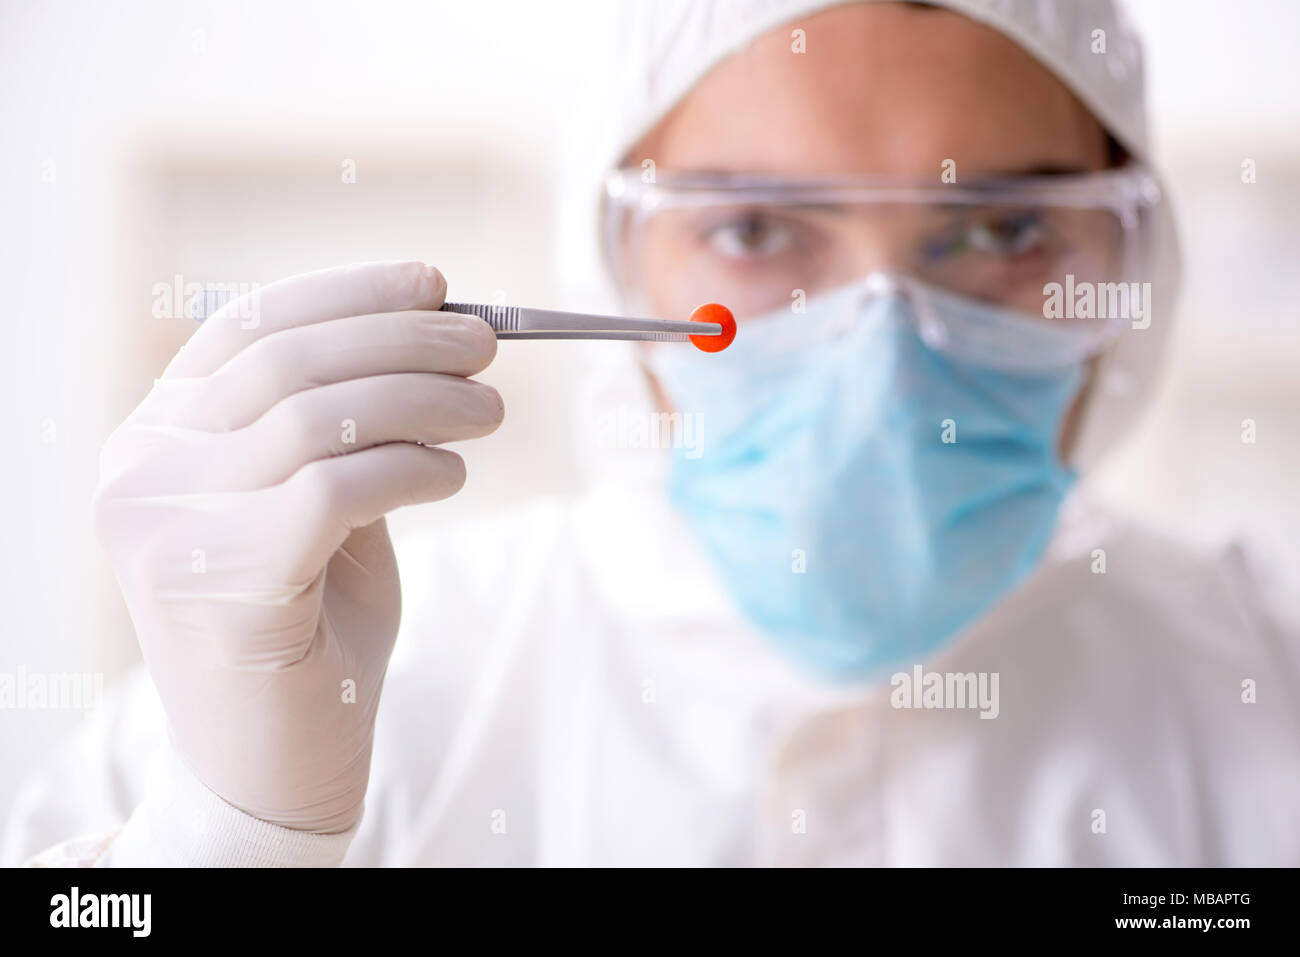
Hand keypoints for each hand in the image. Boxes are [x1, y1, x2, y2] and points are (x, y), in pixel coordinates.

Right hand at [93, 261, 502, 832]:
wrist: (277, 762)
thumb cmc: (308, 628)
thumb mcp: (319, 504)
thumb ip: (346, 424)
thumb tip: (434, 329)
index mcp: (156, 436)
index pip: (248, 325)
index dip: (348, 292)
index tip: (434, 281)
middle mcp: (143, 469)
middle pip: (288, 359)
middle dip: (403, 337)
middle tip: (486, 345)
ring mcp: (170, 525)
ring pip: (317, 415)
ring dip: (425, 399)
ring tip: (489, 411)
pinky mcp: (224, 580)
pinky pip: (338, 487)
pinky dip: (412, 467)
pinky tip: (452, 476)